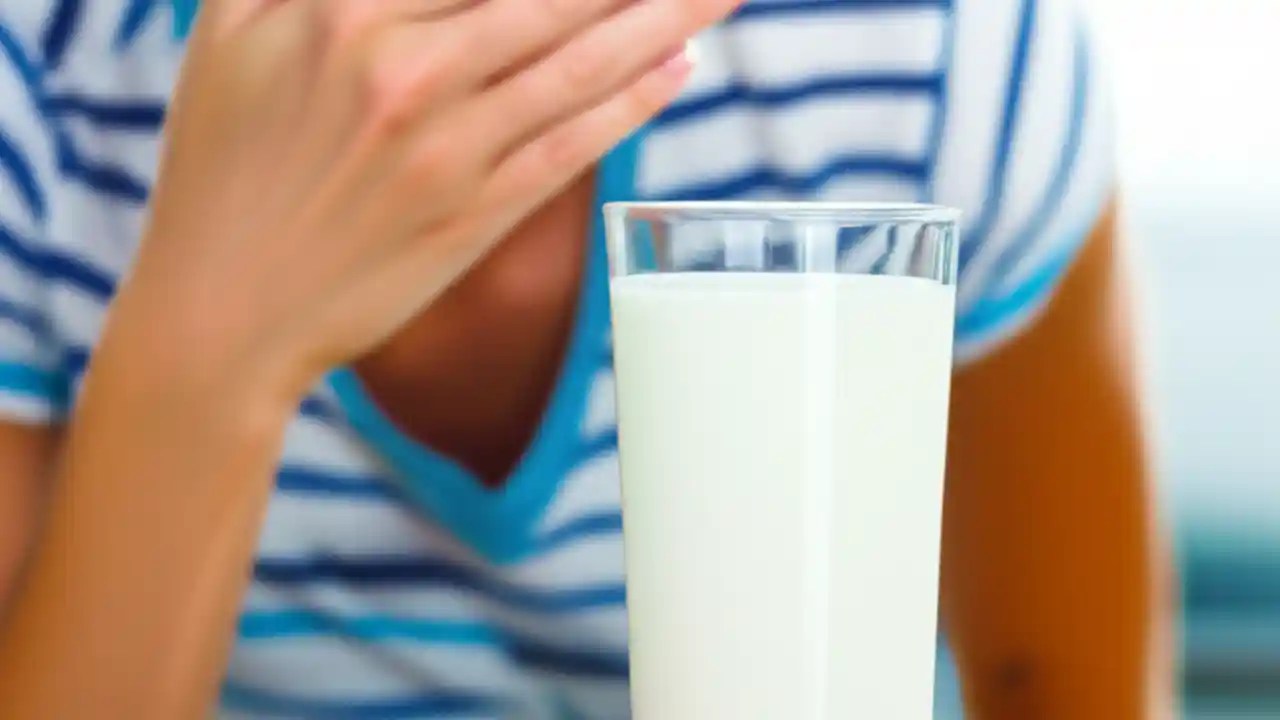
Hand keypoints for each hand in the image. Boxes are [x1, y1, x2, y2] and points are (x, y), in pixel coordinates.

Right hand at [110, 0, 736, 401]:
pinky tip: (679, 67)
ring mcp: (446, 148)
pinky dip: (633, 102)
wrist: (223, 310)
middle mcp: (403, 70)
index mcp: (340, 12)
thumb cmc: (220, 165)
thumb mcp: (231, 33)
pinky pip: (572, 144)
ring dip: (666, 18)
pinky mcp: (474, 216)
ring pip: (580, 61)